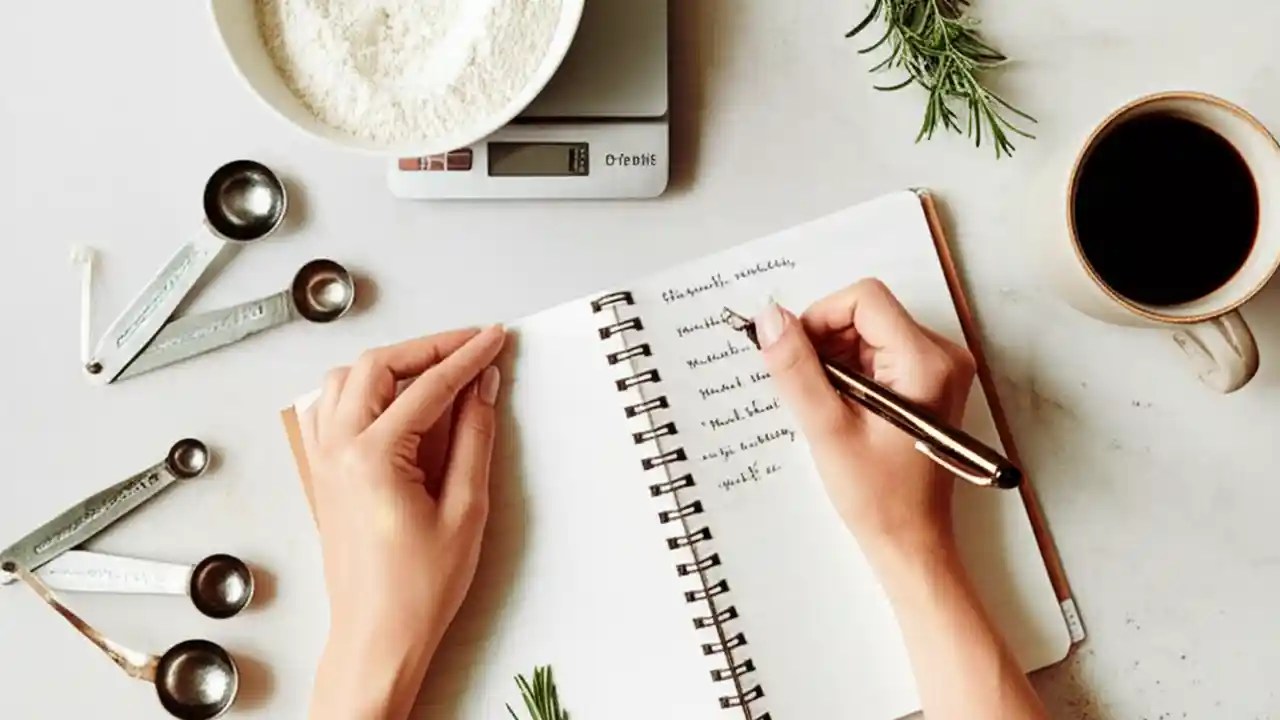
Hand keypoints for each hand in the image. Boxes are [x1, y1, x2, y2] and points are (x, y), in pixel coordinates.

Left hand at [300, 325, 505, 719]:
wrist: (377, 636)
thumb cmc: (416, 590)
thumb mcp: (465, 510)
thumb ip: (474, 439)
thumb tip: (482, 390)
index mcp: (372, 458)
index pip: (428, 386)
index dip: (467, 356)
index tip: (493, 340)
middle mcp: (338, 450)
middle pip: (378, 366)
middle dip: (429, 348)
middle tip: (470, 346)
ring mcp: (324, 460)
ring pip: (348, 379)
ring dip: (393, 364)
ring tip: (438, 370)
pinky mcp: (324, 473)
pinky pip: (332, 408)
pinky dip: (363, 390)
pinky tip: (395, 400)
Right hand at [756, 280, 974, 561]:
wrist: (910, 540)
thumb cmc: (878, 497)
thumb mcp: (827, 429)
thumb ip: (796, 368)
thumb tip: (771, 318)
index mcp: (926, 363)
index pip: (864, 299)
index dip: (820, 318)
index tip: (797, 354)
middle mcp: (943, 356)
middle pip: (867, 313)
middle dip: (827, 341)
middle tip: (809, 388)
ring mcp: (939, 369)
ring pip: (870, 331)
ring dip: (837, 358)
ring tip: (828, 405)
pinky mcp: (929, 382)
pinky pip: (880, 352)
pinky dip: (852, 371)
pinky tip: (843, 407)